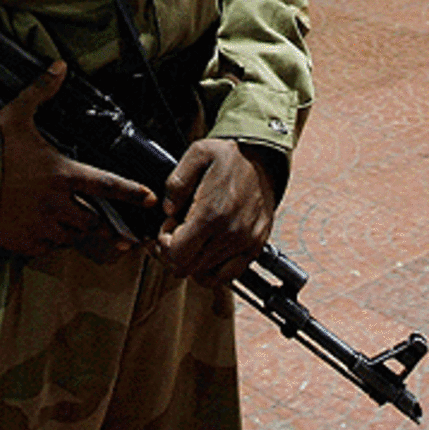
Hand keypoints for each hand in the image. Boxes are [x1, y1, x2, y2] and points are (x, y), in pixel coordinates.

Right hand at [0, 62, 156, 260]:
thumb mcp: (16, 115)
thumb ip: (40, 91)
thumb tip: (59, 65)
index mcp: (63, 173)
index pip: (107, 184)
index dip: (131, 192)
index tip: (149, 199)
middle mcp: (57, 204)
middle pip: (93, 220)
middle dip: (99, 220)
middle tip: (108, 222)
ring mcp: (41, 226)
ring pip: (71, 236)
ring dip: (74, 230)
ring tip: (69, 221)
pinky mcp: (23, 243)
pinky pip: (46, 248)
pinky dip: (49, 242)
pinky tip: (43, 231)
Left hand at [156, 139, 276, 287]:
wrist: (263, 159)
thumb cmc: (230, 156)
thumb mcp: (198, 153)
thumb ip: (176, 183)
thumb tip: (168, 210)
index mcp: (212, 212)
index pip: (177, 253)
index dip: (164, 243)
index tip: (168, 226)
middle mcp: (230, 233)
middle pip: (188, 268)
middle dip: (174, 253)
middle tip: (176, 233)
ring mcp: (244, 243)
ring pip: (206, 275)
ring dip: (192, 261)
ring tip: (192, 240)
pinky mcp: (255, 247)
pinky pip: (229, 276)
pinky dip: (213, 271)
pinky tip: (207, 252)